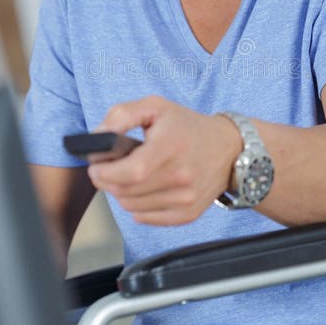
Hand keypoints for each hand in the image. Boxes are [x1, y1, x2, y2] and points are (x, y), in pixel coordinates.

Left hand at [87, 96, 240, 224]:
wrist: (229, 148)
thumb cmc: (187, 126)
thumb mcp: (155, 106)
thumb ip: (121, 115)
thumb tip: (97, 137)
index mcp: (170, 147)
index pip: (128, 172)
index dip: (103, 172)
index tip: (96, 165)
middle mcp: (180, 177)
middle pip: (124, 192)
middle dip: (107, 180)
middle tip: (108, 168)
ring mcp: (185, 198)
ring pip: (131, 207)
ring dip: (121, 193)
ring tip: (129, 175)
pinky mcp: (188, 213)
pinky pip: (146, 218)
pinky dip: (137, 206)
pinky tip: (144, 189)